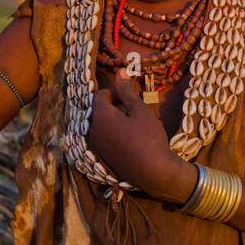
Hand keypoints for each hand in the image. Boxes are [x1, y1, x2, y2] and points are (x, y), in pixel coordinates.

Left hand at [87, 70, 191, 200]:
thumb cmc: (148, 138)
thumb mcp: (139, 111)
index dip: (115, 92)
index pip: (100, 94)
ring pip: (100, 124)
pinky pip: (103, 137)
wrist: (153, 173)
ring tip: (133, 125)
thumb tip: (121, 71)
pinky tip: (130, 139)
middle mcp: (92, 130)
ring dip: (113, 120)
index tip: (130, 98)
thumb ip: (127, 91)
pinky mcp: (101, 156)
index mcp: (100, 115)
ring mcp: (95, 145)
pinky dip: (113, 133)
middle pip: (98, 109)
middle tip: (134, 111)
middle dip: (114, 106)